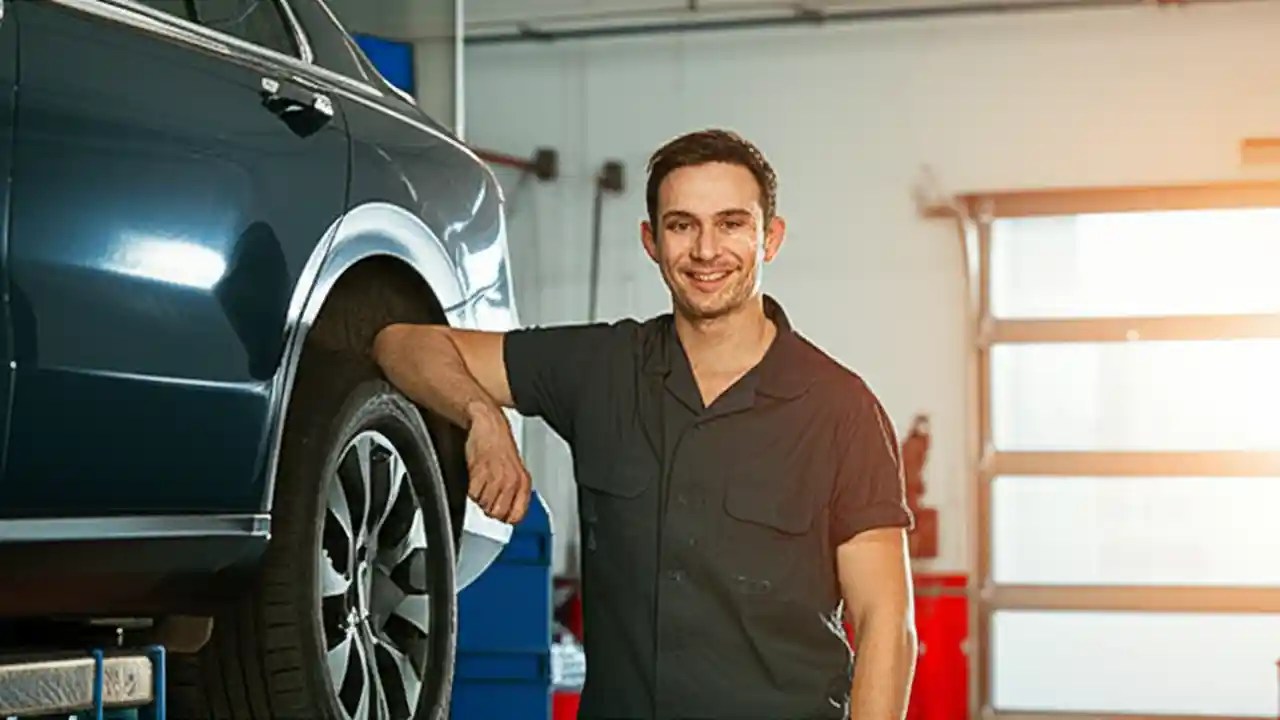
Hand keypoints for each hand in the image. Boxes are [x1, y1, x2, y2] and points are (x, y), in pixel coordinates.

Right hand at [464, 404, 531, 523]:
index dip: (506, 517)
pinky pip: (472, 494)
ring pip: (483, 505)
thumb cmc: (499, 445)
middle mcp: (512, 482)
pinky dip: (470, 488)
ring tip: (482, 481)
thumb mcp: (514, 470)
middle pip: (497, 513)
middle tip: (487, 494)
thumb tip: (508, 513)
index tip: (501, 514)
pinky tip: (475, 476)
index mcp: (523, 482)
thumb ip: (513, 492)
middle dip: (489, 507)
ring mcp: (497, 478)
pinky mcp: (480, 473)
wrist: (488, 425)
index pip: (517, 515)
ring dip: (479, 497)